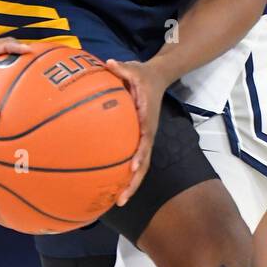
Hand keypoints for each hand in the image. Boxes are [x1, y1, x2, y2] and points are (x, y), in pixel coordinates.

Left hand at [104, 58, 166, 205]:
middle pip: (144, 162)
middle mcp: (148, 131)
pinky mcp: (140, 139)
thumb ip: (122, 68)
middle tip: (121, 200)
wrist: (158, 77)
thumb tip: (108, 63)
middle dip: (134, 182)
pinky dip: (127, 175)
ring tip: (118, 202)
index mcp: (147, 117)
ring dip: (132, 184)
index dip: (140, 154)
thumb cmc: (144, 74)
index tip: (132, 168)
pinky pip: (135, 160)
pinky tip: (114, 186)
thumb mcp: (135, 68)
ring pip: (141, 166)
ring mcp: (145, 138)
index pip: (145, 138)